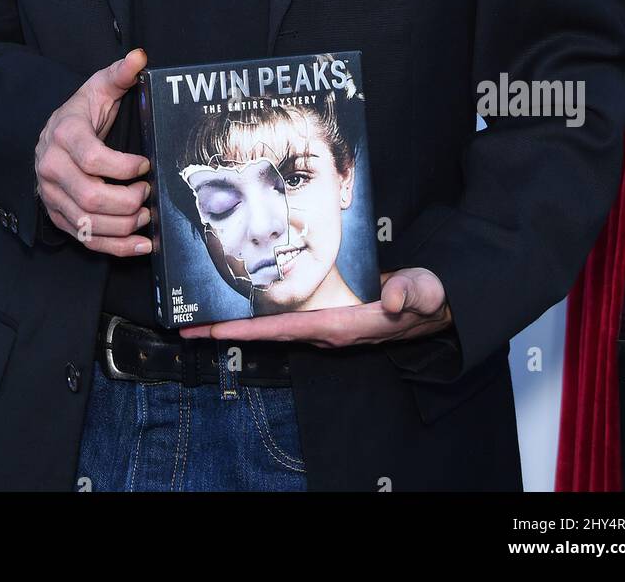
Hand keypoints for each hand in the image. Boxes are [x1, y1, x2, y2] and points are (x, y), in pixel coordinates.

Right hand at [34, 47, 152, 254]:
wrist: (52, 136)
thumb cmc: (81, 113)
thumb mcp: (98, 88)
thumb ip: (119, 75)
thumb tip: (139, 57)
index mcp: (64, 135)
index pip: (92, 158)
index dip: (123, 166)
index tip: (145, 164)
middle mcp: (52, 168)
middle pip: (91, 196)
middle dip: (127, 200)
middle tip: (148, 193)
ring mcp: (52, 195)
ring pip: (88, 223)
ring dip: (124, 225)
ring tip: (148, 216)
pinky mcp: (58, 216)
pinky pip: (86, 240)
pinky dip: (116, 247)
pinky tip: (143, 245)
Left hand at [178, 267, 452, 349]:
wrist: (436, 307)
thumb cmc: (427, 298)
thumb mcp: (425, 293)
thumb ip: (410, 295)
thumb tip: (392, 300)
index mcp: (341, 327)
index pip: (283, 330)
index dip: (245, 328)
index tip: (210, 328)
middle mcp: (326, 331)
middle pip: (267, 333)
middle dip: (228, 328)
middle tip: (187, 326)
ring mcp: (325, 325)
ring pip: (272, 325)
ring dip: (239, 320)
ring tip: (203, 314)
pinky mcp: (328, 315)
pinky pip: (285, 316)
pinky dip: (259, 311)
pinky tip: (242, 299)